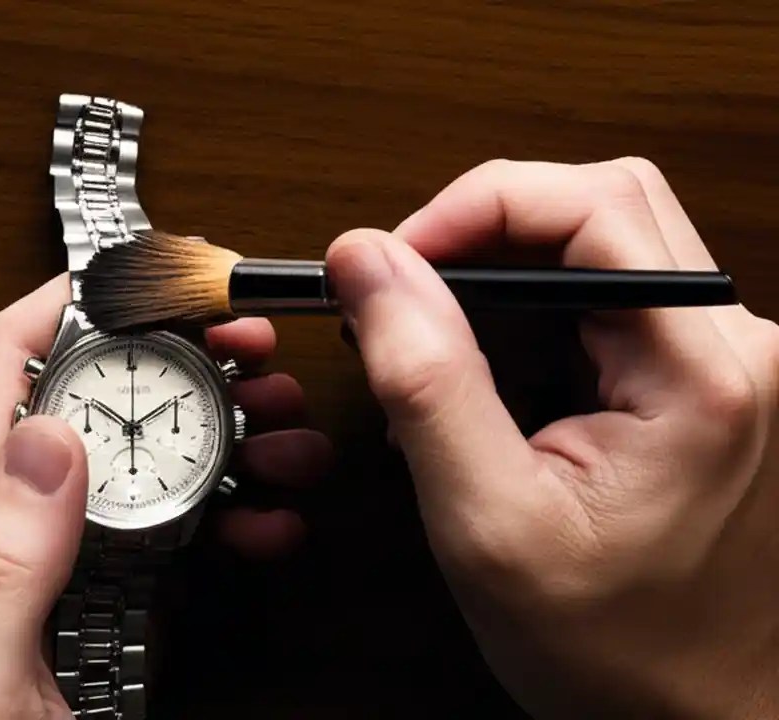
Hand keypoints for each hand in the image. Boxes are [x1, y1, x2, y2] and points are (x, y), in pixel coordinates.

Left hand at [0, 273, 330, 717]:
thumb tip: (45, 432)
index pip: (0, 375)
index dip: (76, 303)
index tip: (164, 269)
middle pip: (88, 406)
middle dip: (177, 364)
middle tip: (258, 352)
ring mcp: (53, 576)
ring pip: (141, 470)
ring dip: (219, 440)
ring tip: (289, 436)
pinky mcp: (96, 618)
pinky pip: (163, 546)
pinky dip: (222, 524)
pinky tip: (268, 529)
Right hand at [327, 158, 778, 718]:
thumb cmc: (616, 653)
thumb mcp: (489, 525)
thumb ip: (427, 383)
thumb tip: (367, 261)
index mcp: (709, 376)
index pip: (594, 205)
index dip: (477, 206)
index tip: (392, 261)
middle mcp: (747, 349)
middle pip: (606, 206)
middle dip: (486, 230)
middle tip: (403, 296)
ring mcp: (739, 364)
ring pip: (610, 244)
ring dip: (506, 272)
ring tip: (434, 347)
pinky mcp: (717, 382)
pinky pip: (619, 299)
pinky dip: (536, 313)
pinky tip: (490, 377)